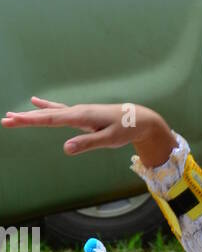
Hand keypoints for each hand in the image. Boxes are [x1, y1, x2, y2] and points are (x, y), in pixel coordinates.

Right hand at [1, 96, 175, 166]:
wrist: (139, 118)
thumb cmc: (126, 129)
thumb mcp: (109, 139)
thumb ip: (87, 143)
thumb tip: (66, 148)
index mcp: (82, 116)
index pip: (51, 119)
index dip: (31, 120)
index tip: (14, 120)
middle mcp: (77, 111)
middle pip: (46, 115)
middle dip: (25, 118)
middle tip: (5, 121)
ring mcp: (79, 111)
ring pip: (50, 113)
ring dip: (31, 114)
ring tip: (12, 115)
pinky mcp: (82, 115)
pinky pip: (59, 111)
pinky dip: (46, 107)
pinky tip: (35, 102)